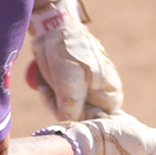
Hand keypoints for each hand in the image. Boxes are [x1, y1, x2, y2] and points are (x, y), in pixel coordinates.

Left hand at [27, 0, 123, 120]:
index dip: (77, 117)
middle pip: (80, 117)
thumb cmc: (67, 52)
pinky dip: (50, 94)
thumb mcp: (69, 83)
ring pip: (67, 110)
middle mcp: (101, 93)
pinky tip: (44, 83)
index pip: (96, 120)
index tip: (63, 104)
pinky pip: (60, 101)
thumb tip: (73, 127)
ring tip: (46, 83)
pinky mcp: (72, 85)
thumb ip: (73, 108)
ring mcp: (86, 89)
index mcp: (111, 92)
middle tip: (50, 92)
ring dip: (53, 100)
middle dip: (62, 108)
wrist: (52, 27)